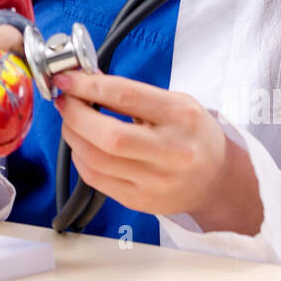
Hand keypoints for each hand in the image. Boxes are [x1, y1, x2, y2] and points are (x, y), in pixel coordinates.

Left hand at [52, 70, 257, 226]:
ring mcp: (155, 181)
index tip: (66, 80)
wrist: (216, 179)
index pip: (126, 97)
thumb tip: (87, 79)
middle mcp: (171, 152)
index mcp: (180, 117)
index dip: (88, 86)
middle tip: (65, 101)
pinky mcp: (140, 201)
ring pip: (96, 160)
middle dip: (75, 115)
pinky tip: (83, 145)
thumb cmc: (192, 134)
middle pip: (108, 136)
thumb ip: (132, 93)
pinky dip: (81, 158)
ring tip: (72, 121)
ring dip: (73, 136)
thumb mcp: (175, 102)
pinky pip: (96, 180)